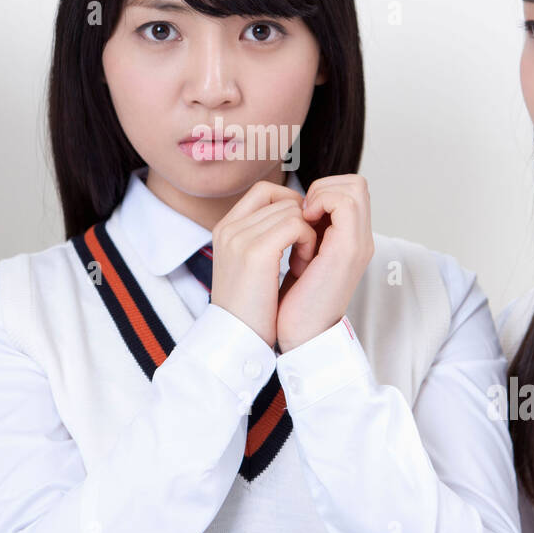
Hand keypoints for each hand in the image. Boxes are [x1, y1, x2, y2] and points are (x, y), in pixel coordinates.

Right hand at [210, 180, 316, 349]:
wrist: (237, 341)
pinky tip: (304, 264)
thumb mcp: (249, 267)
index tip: (301, 232)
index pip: (263, 192)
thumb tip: (294, 217)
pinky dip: (308, 241)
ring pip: (292, 209)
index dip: (290, 205)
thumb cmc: (251, 310)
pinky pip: (296, 225)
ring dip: (308, 233)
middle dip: (302, 220)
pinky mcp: (255, 251)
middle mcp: (229, 227)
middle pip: (281, 198)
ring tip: (303, 262)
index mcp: (225, 229)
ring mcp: (239, 237)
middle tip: (304, 252)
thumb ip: (262, 238)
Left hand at [276, 174, 373, 352]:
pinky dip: (322, 202)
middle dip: (324, 187)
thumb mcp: (302, 257)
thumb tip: (295, 208)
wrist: (299, 334)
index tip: (299, 212)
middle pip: (356, 184)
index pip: (350, 191)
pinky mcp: (348, 250)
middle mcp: (360, 240)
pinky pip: (345, 203)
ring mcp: (358, 244)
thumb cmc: (293, 301)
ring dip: (322, 193)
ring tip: (302, 217)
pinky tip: (302, 221)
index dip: (324, 190)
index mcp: (350, 241)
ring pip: (355, 188)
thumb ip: (307, 232)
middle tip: (301, 212)